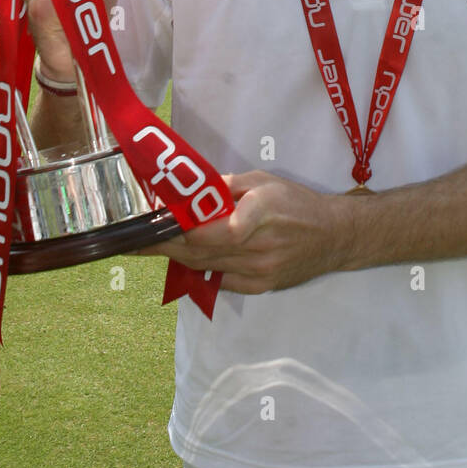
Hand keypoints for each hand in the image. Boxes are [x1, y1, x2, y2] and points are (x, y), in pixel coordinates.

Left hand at [140, 171, 356, 293]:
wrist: (333, 237)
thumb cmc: (296, 202)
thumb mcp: (264, 181)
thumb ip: (228, 185)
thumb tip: (194, 189)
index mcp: (261, 212)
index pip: (214, 230)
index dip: (182, 230)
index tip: (155, 222)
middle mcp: (258, 246)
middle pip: (200, 250)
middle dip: (164, 244)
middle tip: (134, 239)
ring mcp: (258, 271)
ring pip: (204, 267)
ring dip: (174, 257)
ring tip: (147, 248)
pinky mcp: (259, 286)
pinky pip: (218, 280)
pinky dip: (198, 269)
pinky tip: (180, 259)